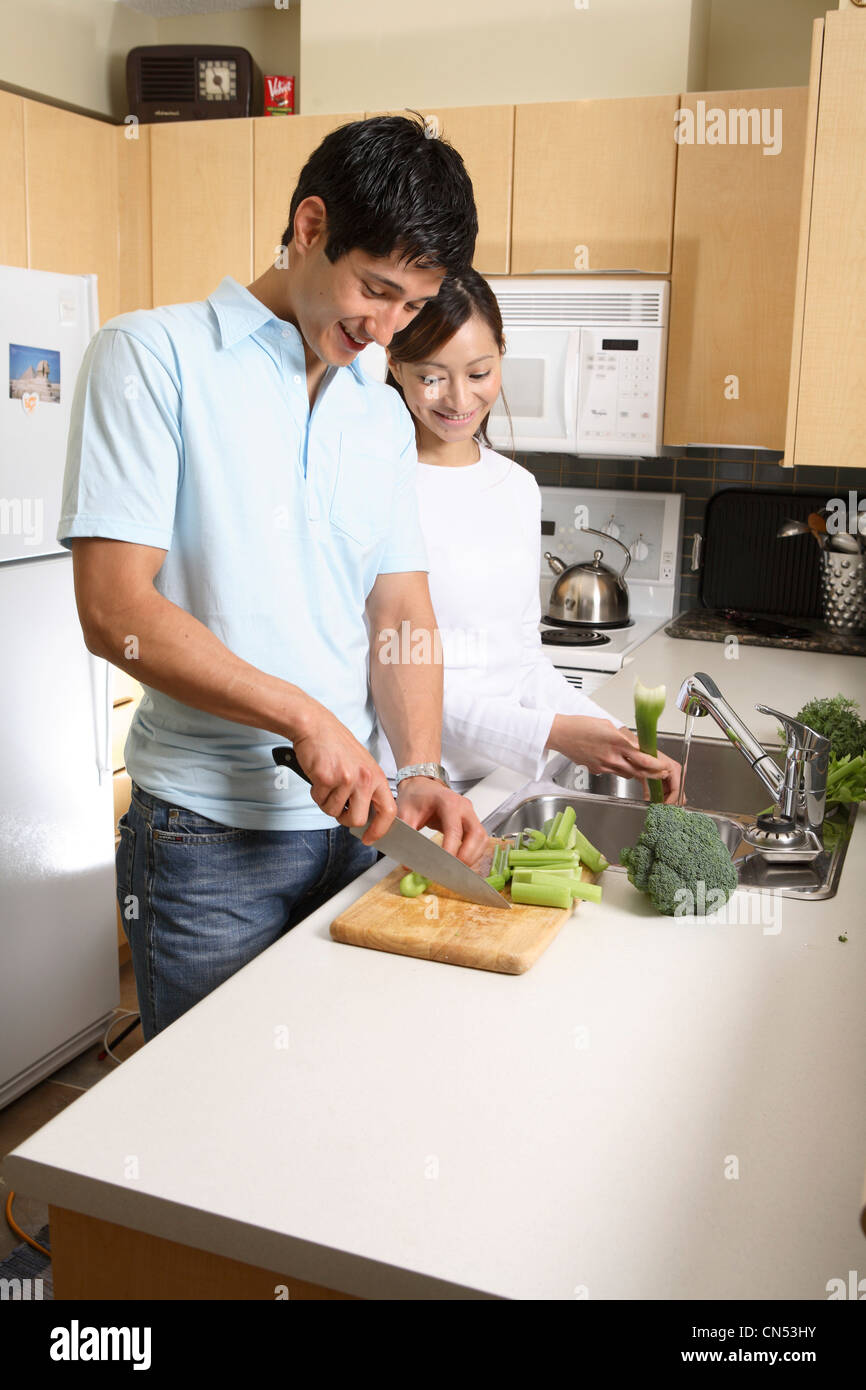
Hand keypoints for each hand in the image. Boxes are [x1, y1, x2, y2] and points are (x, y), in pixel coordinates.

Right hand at [290, 703, 396, 843]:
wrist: (315, 726)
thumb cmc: (336, 746)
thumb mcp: (362, 766)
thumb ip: (366, 789)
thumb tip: (364, 817)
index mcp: (377, 776)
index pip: (389, 811)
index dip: (380, 829)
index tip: (369, 838)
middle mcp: (365, 779)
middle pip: (357, 819)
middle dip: (344, 819)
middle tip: (338, 806)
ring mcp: (346, 779)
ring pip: (334, 812)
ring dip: (326, 802)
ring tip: (327, 782)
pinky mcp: (326, 778)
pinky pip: (319, 800)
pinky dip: (316, 793)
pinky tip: (318, 776)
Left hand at [396, 777, 489, 867]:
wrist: (422, 786)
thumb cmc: (416, 797)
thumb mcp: (405, 813)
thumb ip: (407, 837)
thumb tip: (408, 864)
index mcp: (447, 802)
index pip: (454, 829)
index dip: (451, 849)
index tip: (443, 865)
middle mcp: (464, 807)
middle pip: (476, 834)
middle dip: (467, 855)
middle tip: (453, 871)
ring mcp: (470, 814)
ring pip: (481, 838)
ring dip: (473, 856)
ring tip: (457, 869)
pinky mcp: (472, 822)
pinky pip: (480, 839)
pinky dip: (474, 853)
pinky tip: (462, 862)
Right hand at [548, 716, 680, 801]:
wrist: (560, 734)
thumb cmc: (580, 726)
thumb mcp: (607, 725)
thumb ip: (624, 736)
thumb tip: (636, 742)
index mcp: (616, 742)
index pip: (643, 757)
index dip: (656, 764)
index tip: (663, 766)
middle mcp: (611, 756)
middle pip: (638, 770)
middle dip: (652, 773)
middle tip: (660, 774)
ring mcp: (603, 765)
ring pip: (627, 773)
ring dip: (635, 771)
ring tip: (641, 767)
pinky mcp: (596, 770)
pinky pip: (613, 772)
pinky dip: (618, 768)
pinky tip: (616, 761)